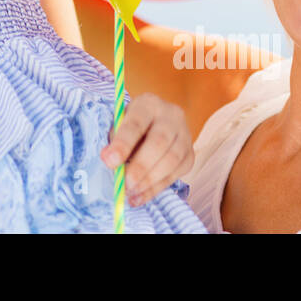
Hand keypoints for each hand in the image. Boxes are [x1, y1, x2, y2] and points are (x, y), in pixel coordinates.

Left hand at [101, 92, 194, 206]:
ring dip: (150, 180)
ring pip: (172, 159)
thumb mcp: (120, 125)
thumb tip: (109, 160)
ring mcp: (185, 134)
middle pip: (159, 142)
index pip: (136, 123)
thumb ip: (114, 140)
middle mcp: (171, 115)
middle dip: (141, 166)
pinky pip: (176, 174)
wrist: (156, 123)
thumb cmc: (132, 126)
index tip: (109, 162)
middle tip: (125, 184)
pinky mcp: (190, 154)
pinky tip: (140, 197)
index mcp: (148, 104)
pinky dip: (156, 188)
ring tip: (131, 193)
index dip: (123, 143)